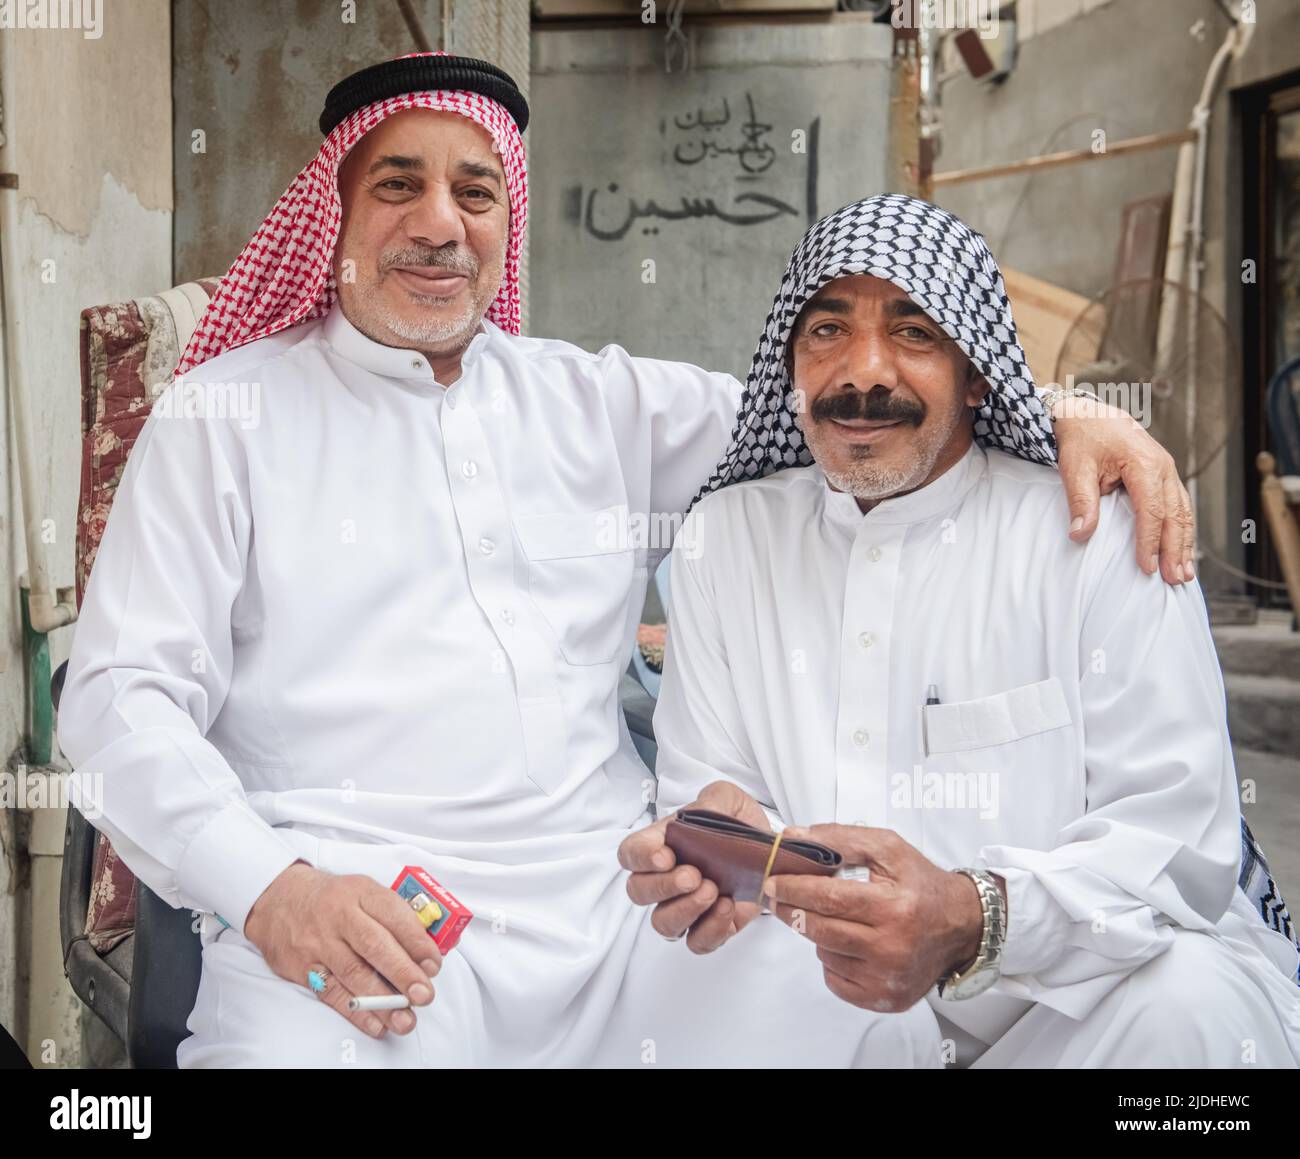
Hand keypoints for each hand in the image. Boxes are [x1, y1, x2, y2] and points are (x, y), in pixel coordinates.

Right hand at [243, 860, 441, 1038]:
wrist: (279, 900)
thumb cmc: (334, 898)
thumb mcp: (365, 891)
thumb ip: (396, 915)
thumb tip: (432, 947)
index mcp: (361, 892)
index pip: (393, 914)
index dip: (416, 941)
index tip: (434, 964)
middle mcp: (340, 916)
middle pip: (375, 946)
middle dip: (403, 973)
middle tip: (424, 994)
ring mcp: (319, 942)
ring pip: (354, 974)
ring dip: (383, 1001)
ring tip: (405, 1018)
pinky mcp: (303, 967)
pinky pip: (331, 993)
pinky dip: (356, 1012)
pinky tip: (376, 1023)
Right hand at [618, 780, 769, 952]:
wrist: (766, 849)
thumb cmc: (736, 823)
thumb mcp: (726, 799)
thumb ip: (712, 801)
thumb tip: (703, 815)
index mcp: (660, 844)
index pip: (630, 853)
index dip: (641, 858)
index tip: (666, 856)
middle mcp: (664, 879)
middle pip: (638, 893)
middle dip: (663, 886)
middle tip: (693, 876)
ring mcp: (684, 907)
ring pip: (663, 924)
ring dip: (686, 910)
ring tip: (714, 892)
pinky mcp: (709, 928)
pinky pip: (698, 943)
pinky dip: (711, 930)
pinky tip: (728, 908)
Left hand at [762, 825, 987, 1012]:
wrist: (960, 926)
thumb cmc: (921, 885)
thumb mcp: (888, 848)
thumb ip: (840, 839)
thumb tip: (793, 838)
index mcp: (894, 907)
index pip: (828, 898)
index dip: (794, 888)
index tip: (773, 881)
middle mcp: (892, 947)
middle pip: (821, 928)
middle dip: (792, 909)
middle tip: (779, 896)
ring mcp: (887, 978)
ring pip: (825, 953)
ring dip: (817, 933)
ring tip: (831, 917)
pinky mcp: (883, 999)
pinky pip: (835, 980)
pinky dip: (832, 960)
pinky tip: (847, 943)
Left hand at [1051, 394, 1194, 584]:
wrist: (1088, 413)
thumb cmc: (1082, 439)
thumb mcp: (1074, 467)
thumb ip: (1080, 501)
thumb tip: (1079, 535)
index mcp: (1143, 464)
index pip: (1151, 511)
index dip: (1150, 541)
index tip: (1147, 567)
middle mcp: (1162, 467)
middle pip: (1175, 515)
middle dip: (1176, 549)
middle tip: (1175, 579)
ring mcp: (1167, 470)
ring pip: (1182, 511)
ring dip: (1185, 543)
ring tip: (1185, 573)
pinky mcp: (1164, 474)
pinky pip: (1178, 505)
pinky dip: (1182, 529)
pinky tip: (1182, 550)